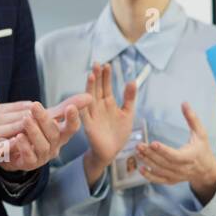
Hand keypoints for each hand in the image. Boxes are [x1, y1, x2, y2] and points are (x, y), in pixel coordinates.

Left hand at [0, 93, 92, 172]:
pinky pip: (30, 157)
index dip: (72, 118)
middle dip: (45, 119)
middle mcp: (55, 146)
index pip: (71, 127)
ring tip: (25, 119)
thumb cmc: (35, 131)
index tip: (71, 107)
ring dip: (34, 132)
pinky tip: (18, 136)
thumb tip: (89, 96)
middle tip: (35, 106)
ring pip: (43, 146)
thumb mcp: (49, 118)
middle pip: (54, 134)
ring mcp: (43, 156)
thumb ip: (65, 107)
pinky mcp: (30, 164)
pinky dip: (25, 146)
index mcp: (61, 134)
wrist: (14, 148)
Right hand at [79, 63, 137, 186]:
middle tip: (97, 64)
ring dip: (90, 87)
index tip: (107, 65)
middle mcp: (99, 106)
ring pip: (90, 97)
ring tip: (92, 74)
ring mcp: (93, 115)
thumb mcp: (128, 113)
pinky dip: (83, 106)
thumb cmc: (118, 133)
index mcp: (108, 103)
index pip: (106, 86)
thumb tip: (132, 81)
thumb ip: (129, 98)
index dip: (106, 76)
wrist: (111, 152)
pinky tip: (84, 96)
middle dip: (97, 77)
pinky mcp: (89, 125)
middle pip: (97, 88)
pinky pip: (84, 114)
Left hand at [134, 102, 215, 203]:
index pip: (175, 155)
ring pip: (160, 171)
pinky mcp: (172, 180)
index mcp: (190, 157)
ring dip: (147, 162)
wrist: (206, 171)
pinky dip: (149, 176)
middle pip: (164, 163)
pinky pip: (159, 180)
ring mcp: (176, 176)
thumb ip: (192, 118)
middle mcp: (182, 169)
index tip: (153, 143)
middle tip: (139, 145)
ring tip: (138, 152)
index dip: (163, 150)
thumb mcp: (201, 133)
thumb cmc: (203, 150)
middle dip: (150, 154)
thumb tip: (184, 103)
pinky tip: (141, 168)